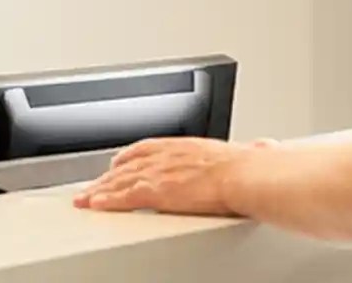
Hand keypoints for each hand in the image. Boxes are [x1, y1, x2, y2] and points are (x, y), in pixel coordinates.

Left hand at [73, 136, 273, 215]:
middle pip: (128, 166)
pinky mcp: (156, 193)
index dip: (130, 157)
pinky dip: (108, 201)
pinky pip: (125, 198)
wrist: (246, 176)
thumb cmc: (251, 169)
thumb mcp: (250, 152)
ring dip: (100, 190)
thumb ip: (254, 150)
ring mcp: (160, 173)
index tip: (119, 163)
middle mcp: (168, 156)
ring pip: (121, 182)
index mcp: (187, 146)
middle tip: (93, 186)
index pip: (148, 147)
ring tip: (85, 199)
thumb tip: (267, 147)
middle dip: (108, 177)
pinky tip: (95, 205)